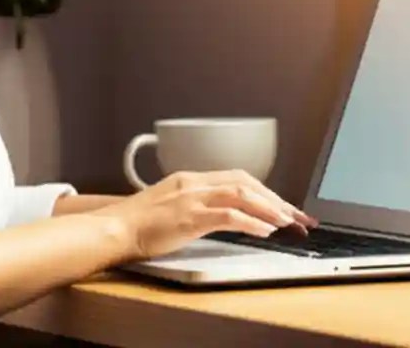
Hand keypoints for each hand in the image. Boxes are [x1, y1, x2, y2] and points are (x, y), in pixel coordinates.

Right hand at [93, 170, 317, 261]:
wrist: (112, 229)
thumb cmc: (137, 224)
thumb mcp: (171, 207)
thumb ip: (196, 206)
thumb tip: (225, 216)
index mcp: (190, 179)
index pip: (237, 178)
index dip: (265, 191)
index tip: (283, 206)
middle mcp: (194, 183)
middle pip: (245, 182)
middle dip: (275, 198)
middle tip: (297, 214)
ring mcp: (191, 198)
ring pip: (242, 194)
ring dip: (270, 209)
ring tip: (288, 222)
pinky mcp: (189, 217)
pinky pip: (229, 215)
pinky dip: (252, 222)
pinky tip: (265, 231)